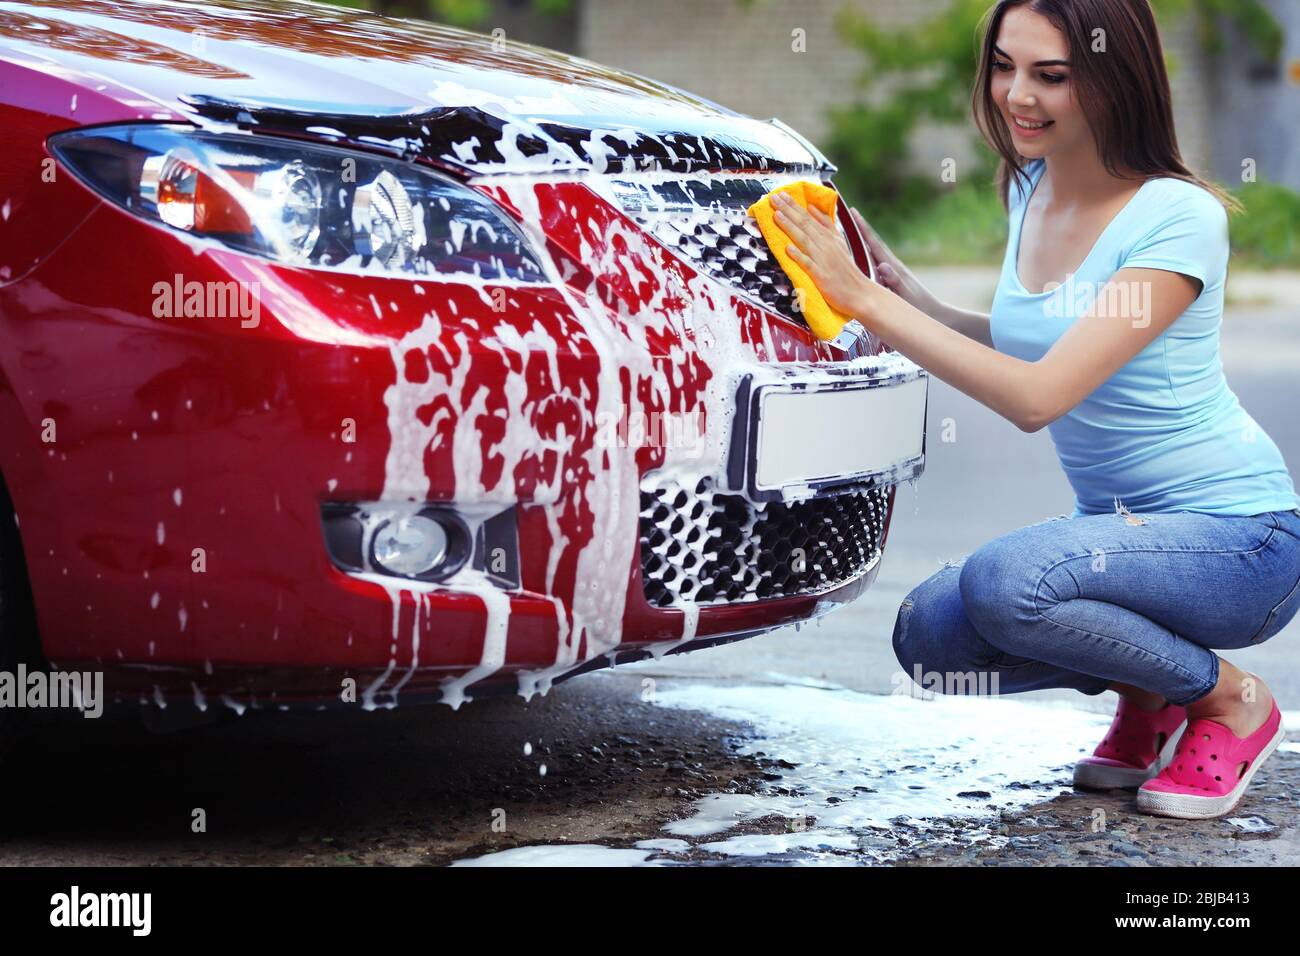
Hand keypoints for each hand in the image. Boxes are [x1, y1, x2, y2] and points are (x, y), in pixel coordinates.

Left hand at [771, 191, 871, 318]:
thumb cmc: (845, 269)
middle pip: (805, 224)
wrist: (859, 292)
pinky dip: (798, 256)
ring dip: (790, 227)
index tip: (781, 194)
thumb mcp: (838, 242)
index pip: (809, 217)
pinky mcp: (821, 276)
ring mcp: (823, 259)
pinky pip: (808, 264)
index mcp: (829, 236)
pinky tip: (788, 248)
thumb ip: (825, 224)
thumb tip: (811, 207)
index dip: (794, 205)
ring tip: (777, 215)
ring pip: (804, 240)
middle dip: (788, 210)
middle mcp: (826, 245)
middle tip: (774, 198)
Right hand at [847, 207, 936, 314]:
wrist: (934, 314)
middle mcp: (891, 265)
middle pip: (871, 243)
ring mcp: (891, 271)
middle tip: (846, 215)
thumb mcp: (905, 295)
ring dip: (859, 241)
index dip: (863, 228)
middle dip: (859, 229)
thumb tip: (882, 265)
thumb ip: (894, 280)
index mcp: (892, 266)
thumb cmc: (919, 307)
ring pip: (871, 252)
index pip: (874, 243)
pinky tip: (857, 256)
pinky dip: (863, 255)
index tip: (853, 212)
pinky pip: (872, 263)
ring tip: (846, 231)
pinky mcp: (890, 279)